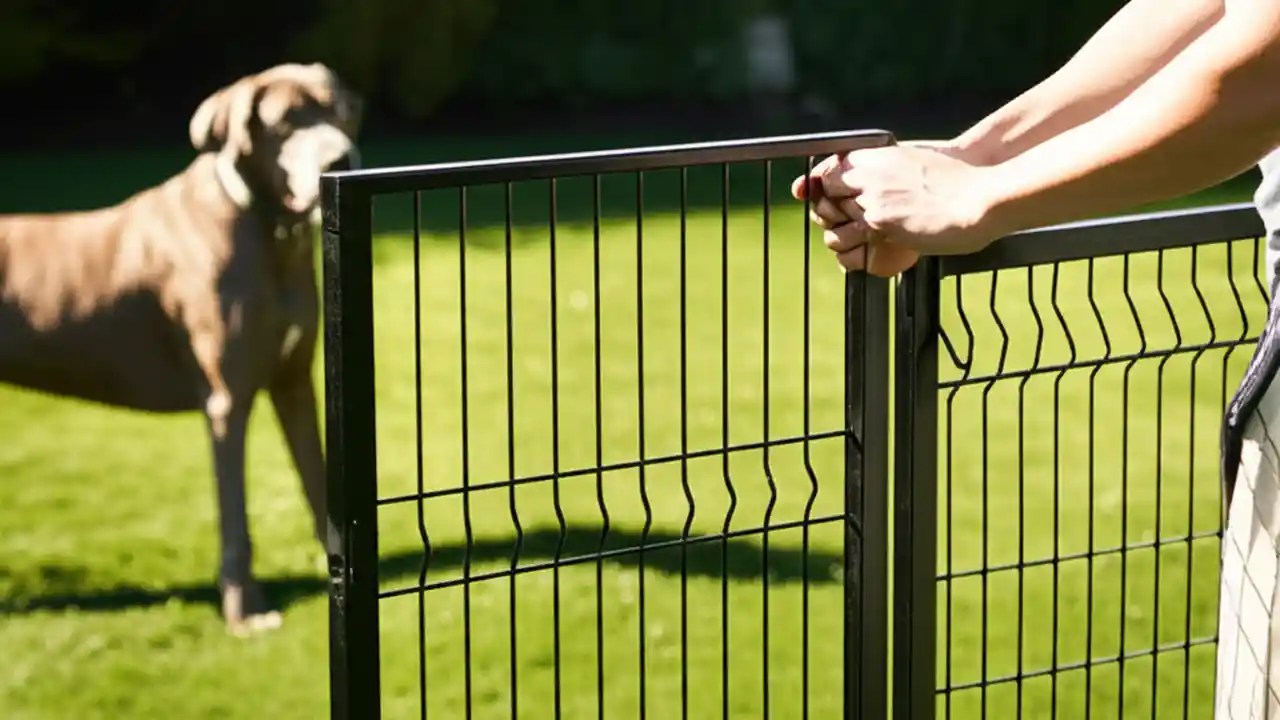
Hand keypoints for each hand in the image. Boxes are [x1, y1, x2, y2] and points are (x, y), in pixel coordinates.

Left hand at [791, 145, 1001, 275]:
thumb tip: (871, 185)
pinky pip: (849, 246)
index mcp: (876, 156)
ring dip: (839, 238)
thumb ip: (887, 171)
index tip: (825, 202)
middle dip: (827, 215)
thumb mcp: (914, 163)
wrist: (981, 195)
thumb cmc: (957, 181)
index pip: (826, 173)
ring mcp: (871, 198)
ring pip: (831, 225)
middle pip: (823, 199)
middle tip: (841, 226)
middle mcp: (868, 175)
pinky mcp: (880, 222)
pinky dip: (853, 257)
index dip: (821, 190)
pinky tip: (864, 259)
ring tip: (855, 244)